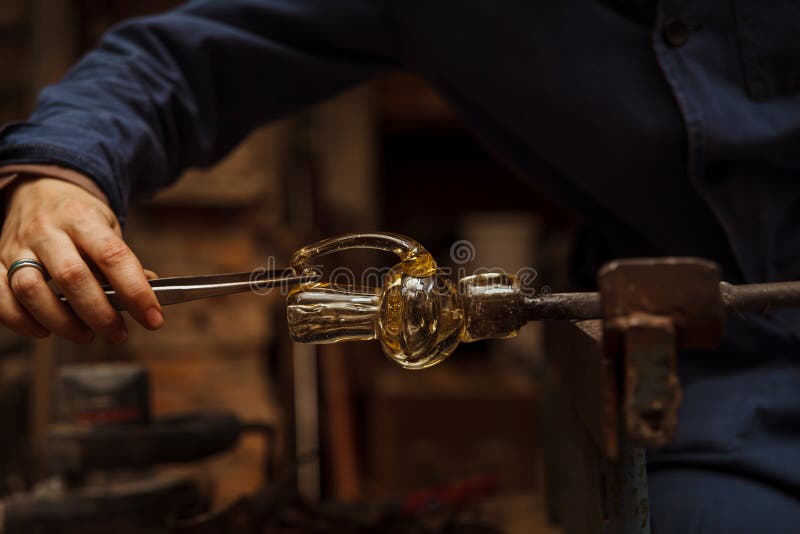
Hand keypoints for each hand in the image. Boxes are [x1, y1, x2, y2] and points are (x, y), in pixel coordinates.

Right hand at [0, 177, 162, 342]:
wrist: (37, 190)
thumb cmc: (79, 217)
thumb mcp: (107, 226)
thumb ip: (123, 261)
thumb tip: (148, 297)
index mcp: (82, 218)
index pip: (113, 255)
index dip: (136, 291)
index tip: (153, 319)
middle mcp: (47, 230)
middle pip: (72, 276)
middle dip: (100, 313)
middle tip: (118, 333)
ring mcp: (17, 246)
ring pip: (30, 289)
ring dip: (61, 321)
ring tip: (85, 334)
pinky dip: (21, 321)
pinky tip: (44, 330)